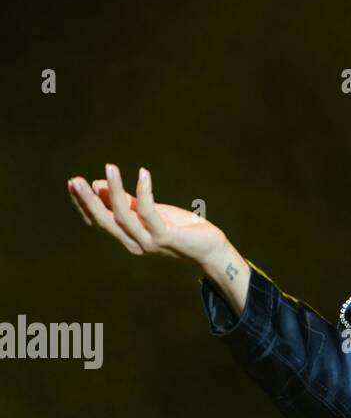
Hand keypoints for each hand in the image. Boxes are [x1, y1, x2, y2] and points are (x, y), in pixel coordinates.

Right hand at [67, 163, 226, 268]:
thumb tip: (101, 185)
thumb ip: (129, 202)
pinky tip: (143, 174)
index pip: (98, 221)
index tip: (72, 184)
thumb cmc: (182, 230)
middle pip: (104, 221)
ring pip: (123, 216)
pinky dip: (144, 192)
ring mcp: (148, 242)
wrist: (210, 250)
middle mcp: (133, 243)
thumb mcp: (152, 213)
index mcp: (128, 238)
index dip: (83, 204)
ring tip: (110, 167)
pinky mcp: (165, 237)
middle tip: (74, 179)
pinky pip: (149, 213)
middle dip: (87, 200)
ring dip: (114, 190)